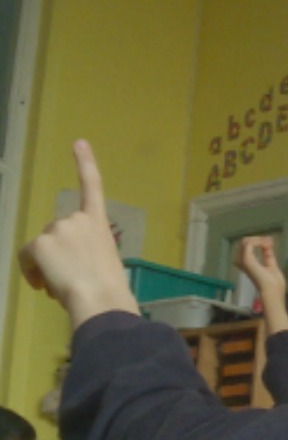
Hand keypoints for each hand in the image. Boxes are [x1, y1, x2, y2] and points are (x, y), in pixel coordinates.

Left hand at [18, 140, 138, 327]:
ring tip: (61, 286)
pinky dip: (30, 272)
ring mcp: (57, 229)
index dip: (85, 164)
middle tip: (68, 279)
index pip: (92, 187)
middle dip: (56, 254)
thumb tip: (62, 268)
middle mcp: (77, 219)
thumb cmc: (109, 288)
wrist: (100, 297)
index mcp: (98, 224)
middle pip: (55, 234)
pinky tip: (42, 286)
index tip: (79, 142)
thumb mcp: (103, 262)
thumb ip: (85, 253)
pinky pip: (26, 258)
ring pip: (41, 247)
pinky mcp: (40, 243)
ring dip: (45, 265)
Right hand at [233, 235, 287, 333]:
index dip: (259, 242)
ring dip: (259, 239)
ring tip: (269, 242)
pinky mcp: (247, 260)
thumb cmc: (273, 284)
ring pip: (245, 242)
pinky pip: (248, 244)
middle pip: (245, 243)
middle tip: (270, 241)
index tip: (270, 242)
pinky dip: (258, 241)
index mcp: (249, 264)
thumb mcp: (271, 265)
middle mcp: (243, 262)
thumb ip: (268, 255)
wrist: (272, 291)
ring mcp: (244, 261)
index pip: (248, 248)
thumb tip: (268, 245)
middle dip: (259, 239)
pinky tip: (266, 244)